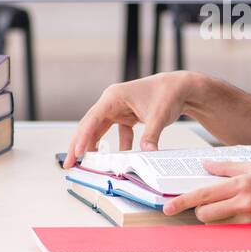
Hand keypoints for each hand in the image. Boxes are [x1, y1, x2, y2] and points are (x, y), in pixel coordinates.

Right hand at [65, 71, 199, 165]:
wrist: (181, 87)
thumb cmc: (168, 93)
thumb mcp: (159, 115)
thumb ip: (150, 135)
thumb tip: (147, 153)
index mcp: (114, 96)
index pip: (93, 118)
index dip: (83, 137)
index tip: (78, 153)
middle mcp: (112, 102)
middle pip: (89, 125)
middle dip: (79, 145)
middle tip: (69, 163)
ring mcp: (118, 109)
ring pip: (99, 130)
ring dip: (93, 146)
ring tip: (84, 163)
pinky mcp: (126, 116)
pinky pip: (116, 133)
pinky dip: (116, 146)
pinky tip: (116, 159)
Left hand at [162, 161, 250, 224]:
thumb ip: (228, 166)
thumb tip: (206, 165)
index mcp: (241, 183)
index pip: (203, 194)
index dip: (183, 201)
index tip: (168, 207)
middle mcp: (243, 202)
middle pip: (205, 214)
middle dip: (200, 211)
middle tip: (205, 205)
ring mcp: (249, 219)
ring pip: (216, 224)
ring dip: (214, 218)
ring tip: (225, 208)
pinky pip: (230, 230)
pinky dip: (227, 224)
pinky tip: (237, 216)